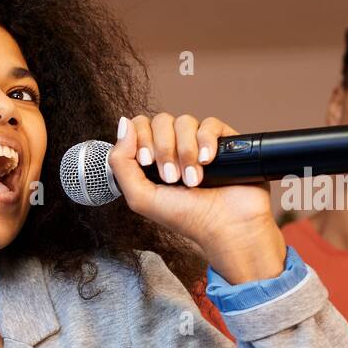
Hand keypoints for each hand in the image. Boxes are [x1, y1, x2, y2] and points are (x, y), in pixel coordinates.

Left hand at [109, 113, 286, 283]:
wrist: (226, 226)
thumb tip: (123, 124)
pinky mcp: (224, 142)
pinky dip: (206, 141)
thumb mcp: (140, 198)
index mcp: (153, 159)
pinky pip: (210, 124)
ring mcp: (199, 143)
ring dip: (185, 152)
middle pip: (161, 121)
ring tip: (193, 179)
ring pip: (184, 121)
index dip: (141, 138)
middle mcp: (175, 148)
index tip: (147, 162)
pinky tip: (208, 161)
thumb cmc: (185, 217)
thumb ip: (121, 163)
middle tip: (172, 177)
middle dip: (164, 149)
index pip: (139, 126)